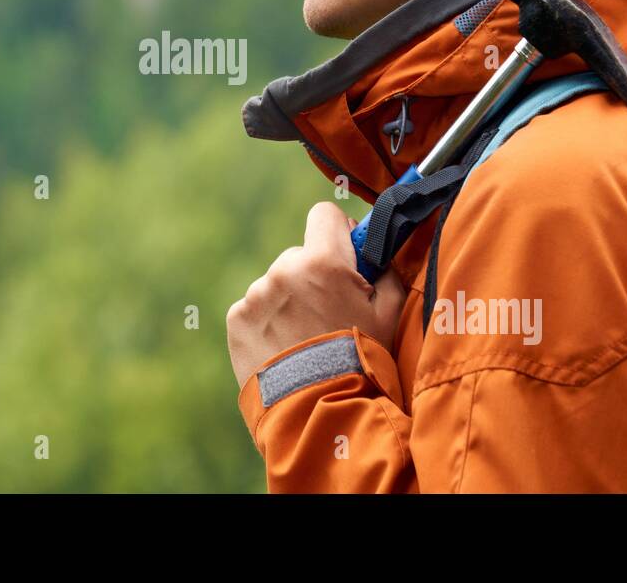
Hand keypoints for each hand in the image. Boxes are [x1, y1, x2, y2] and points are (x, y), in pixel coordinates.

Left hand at [226, 202, 408, 389]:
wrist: (318, 410)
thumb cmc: (360, 361)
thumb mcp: (389, 314)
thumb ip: (385, 271)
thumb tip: (378, 251)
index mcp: (323, 261)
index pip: (324, 215)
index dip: (338, 231)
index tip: (344, 254)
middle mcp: (284, 270)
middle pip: (300, 256)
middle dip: (313, 276)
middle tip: (328, 313)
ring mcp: (256, 294)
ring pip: (276, 284)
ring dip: (289, 302)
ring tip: (306, 340)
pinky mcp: (237, 318)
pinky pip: (255, 308)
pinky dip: (268, 322)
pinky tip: (284, 349)